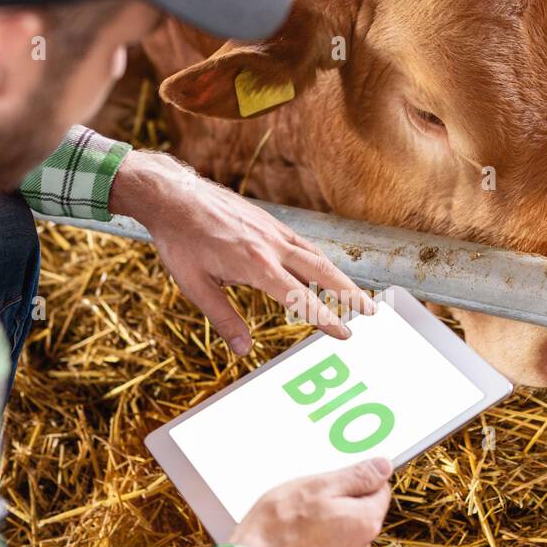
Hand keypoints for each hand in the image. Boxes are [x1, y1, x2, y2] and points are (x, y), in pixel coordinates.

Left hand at [111, 150, 375, 354]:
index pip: (299, 297)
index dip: (325, 318)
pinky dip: (321, 261)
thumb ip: (223, 318)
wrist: (173, 195)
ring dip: (341, 278)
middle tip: (373, 314)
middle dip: (350, 294)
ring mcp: (274, 231)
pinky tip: (326, 273)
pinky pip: (303, 244)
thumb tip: (243, 351)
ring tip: (360, 298)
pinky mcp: (271, 222)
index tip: (345, 334)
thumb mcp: (195, 286)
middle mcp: (271, 245)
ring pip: (317, 256)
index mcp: (255, 264)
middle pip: (322, 272)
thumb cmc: (180, 241)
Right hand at [229, 458, 392, 546]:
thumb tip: (384, 467)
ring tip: (295, 519)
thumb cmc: (280, 525)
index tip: (334, 478)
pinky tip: (291, 539)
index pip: (380, 491)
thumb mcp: (318, 487)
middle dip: (339, 502)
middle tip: (308, 497)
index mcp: (366, 522)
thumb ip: (356, 477)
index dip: (357, 479)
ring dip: (326, 524)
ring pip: (341, 534)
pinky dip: (313, 544)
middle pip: (361, 514)